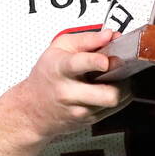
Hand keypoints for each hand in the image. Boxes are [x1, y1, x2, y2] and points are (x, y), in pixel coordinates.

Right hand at [13, 28, 131, 140]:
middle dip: (119, 80)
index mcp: (60, 69)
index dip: (95, 62)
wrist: (32, 109)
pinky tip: (107, 89)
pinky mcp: (89, 120)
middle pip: (106, 93)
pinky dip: (118, 98)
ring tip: (113, 78)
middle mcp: (69, 92)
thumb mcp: (59, 48)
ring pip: (114, 101)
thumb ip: (87, 39)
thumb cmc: (46, 76)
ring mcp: (80, 109)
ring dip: (122, 87)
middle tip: (118, 69)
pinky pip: (115, 109)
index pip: (78, 65)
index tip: (105, 60)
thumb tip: (109, 35)